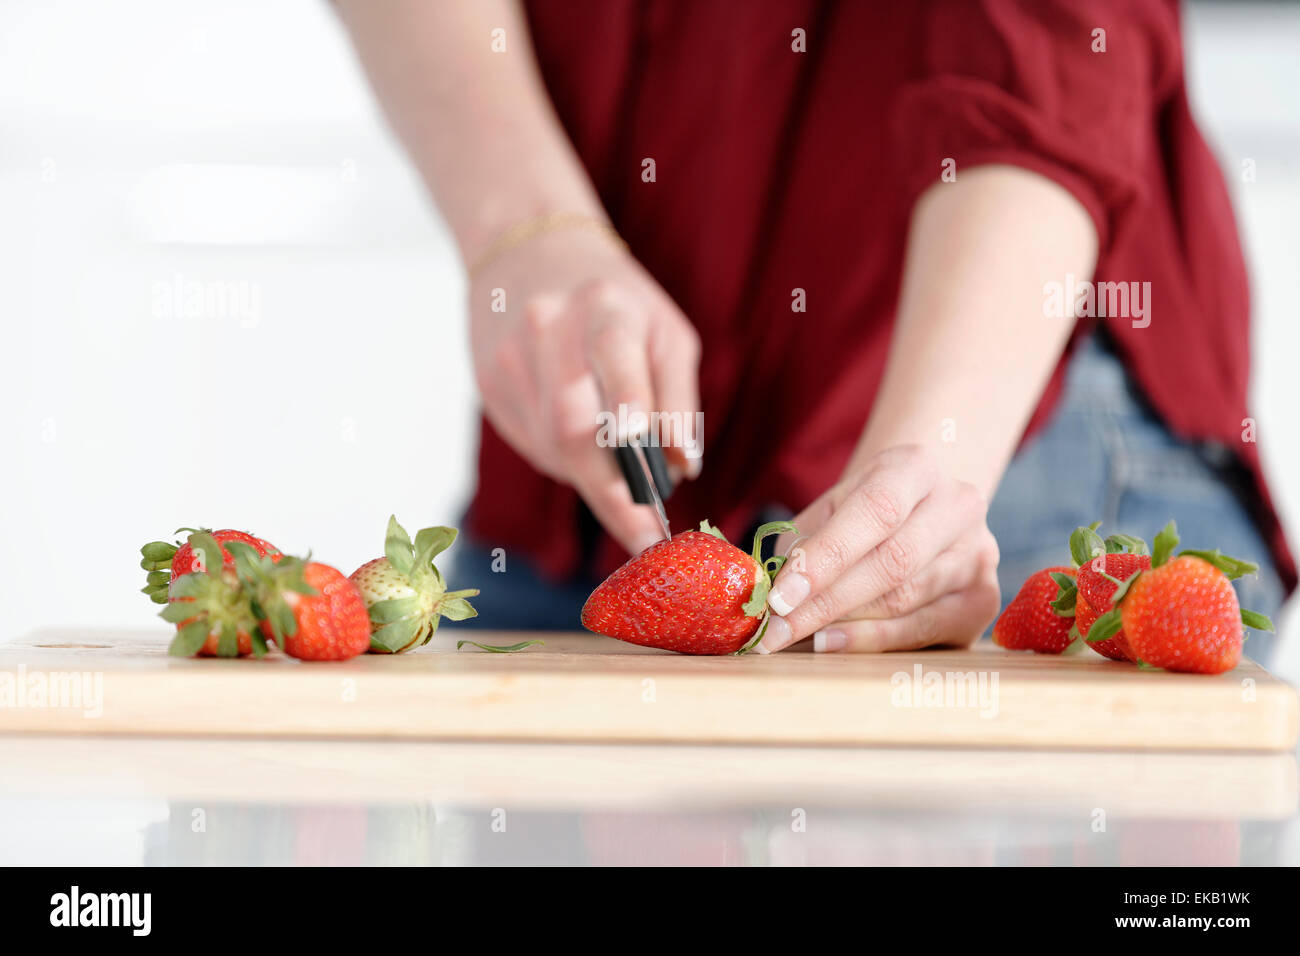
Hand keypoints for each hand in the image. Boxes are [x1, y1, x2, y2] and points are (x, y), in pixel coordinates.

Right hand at [469, 226, 701, 554]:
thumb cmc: (617, 301)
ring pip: (551, 447)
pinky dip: (566, 457)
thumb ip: (680, 400)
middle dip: (610, 492)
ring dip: (592, 475)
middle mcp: (547, 328)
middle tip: (643, 534)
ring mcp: (509, 358)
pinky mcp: (488, 383)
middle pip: (573, 428)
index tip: (656, 496)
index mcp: (604, 307)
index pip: (618, 373)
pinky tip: (581, 438)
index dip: (634, 435)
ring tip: (621, 470)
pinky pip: (533, 444)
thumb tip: (682, 468)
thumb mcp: (667, 332)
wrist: (529, 251)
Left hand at [756, 444, 999, 652]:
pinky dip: (871, 640)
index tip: (780, 596)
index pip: (875, 512)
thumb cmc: (864, 512)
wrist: (923, 510)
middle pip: (892, 562)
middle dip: (826, 602)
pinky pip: (922, 629)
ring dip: (841, 624)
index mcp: (917, 468)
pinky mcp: (982, 599)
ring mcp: (978, 554)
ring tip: (793, 636)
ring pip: (904, 600)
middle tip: (775, 630)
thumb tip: (767, 590)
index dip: (826, 557)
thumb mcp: (832, 507)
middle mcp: (959, 506)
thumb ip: (805, 541)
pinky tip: (832, 643)